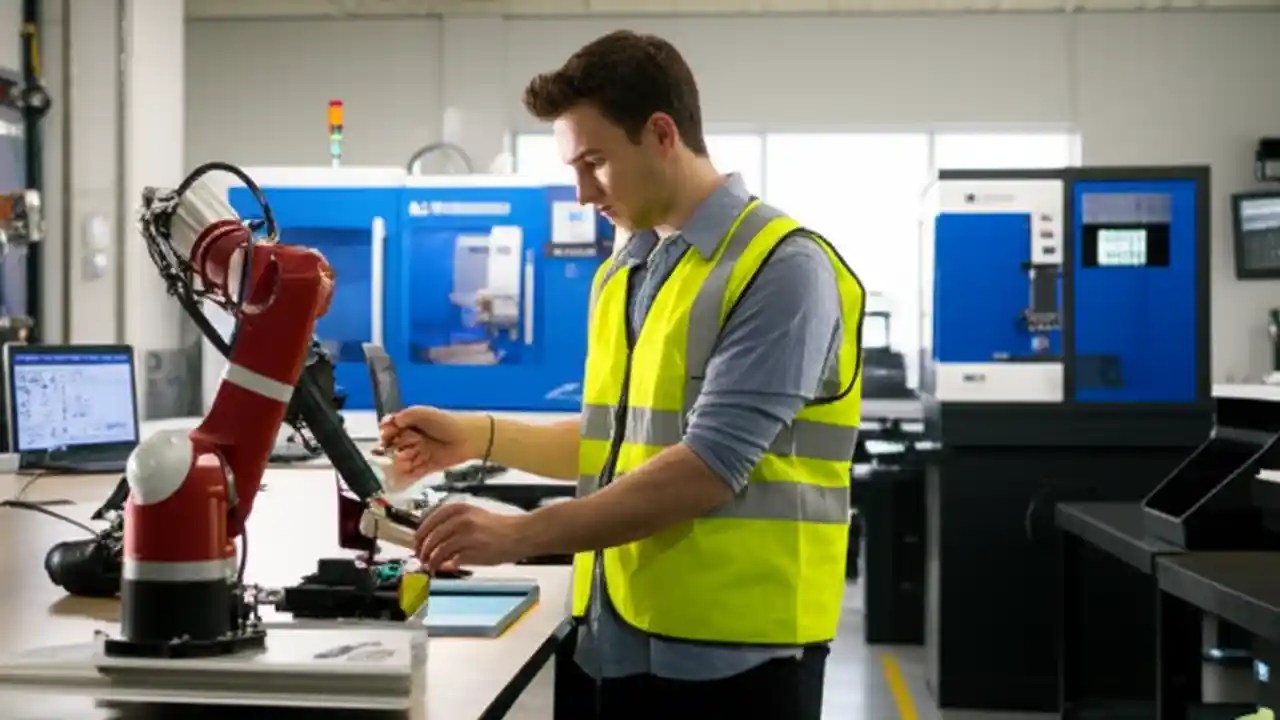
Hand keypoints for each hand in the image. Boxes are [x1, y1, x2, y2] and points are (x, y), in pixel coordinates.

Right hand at [378, 407, 487, 482]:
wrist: (468, 438)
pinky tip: (396, 482)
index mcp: (410, 425)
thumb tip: (391, 422)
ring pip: (401, 462)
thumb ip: (405, 416)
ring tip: (406, 459)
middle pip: (393, 447)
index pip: (390, 431)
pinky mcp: (426, 467)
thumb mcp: (423, 413)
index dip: (386, 434)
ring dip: (400, 463)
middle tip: (402, 447)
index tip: (385, 436)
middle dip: (394, 448)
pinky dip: (404, 479)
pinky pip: (412, 475)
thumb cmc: (447, 422)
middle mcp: (412, 440)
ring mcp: (419, 454)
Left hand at [414, 502, 528, 570]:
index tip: (416, 542)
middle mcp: (461, 520)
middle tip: (420, 557)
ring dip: (431, 560)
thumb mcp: (475, 517)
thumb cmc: (500, 527)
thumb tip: (435, 542)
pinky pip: (451, 560)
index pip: (430, 519)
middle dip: (422, 549)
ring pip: (438, 550)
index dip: (420, 533)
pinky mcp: (472, 551)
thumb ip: (454, 526)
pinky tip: (443, 569)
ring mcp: (466, 536)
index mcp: (460, 509)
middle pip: (431, 536)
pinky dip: (443, 566)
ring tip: (430, 566)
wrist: (520, 534)